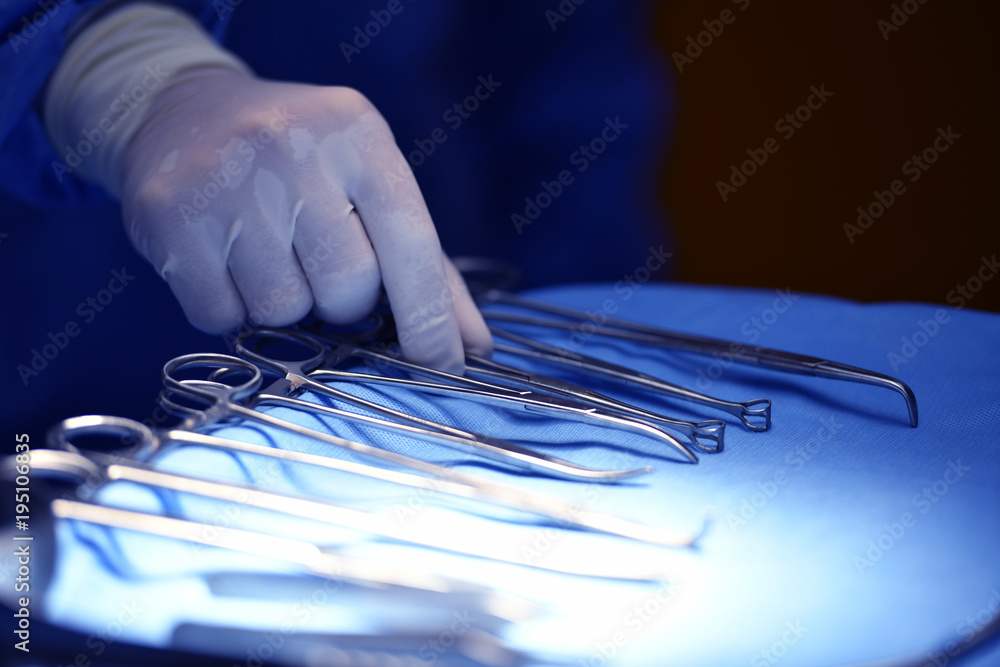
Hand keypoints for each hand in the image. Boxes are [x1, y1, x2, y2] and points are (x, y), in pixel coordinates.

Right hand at [119, 68, 490, 371]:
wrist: (180, 111)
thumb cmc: (300, 161)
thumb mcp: (368, 182)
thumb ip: (426, 265)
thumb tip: (472, 346)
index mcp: (357, 134)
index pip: (411, 245)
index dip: (431, 318)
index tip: (445, 367)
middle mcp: (292, 148)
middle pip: (348, 288)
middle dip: (342, 298)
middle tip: (317, 260)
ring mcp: (224, 179)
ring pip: (283, 309)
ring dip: (284, 302)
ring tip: (266, 251)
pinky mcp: (167, 214)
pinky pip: (221, 314)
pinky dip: (230, 307)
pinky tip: (224, 259)